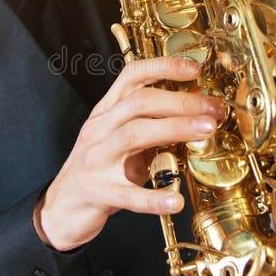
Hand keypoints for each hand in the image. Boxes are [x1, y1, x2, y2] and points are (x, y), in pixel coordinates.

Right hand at [34, 57, 224, 250]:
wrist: (61, 207)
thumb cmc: (99, 169)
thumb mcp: (121, 139)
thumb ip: (152, 125)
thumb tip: (198, 116)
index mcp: (106, 112)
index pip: (132, 76)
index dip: (163, 67)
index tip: (195, 69)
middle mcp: (98, 129)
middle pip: (139, 102)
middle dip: (181, 101)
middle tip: (214, 108)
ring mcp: (95, 160)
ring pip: (134, 135)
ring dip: (174, 129)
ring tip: (206, 131)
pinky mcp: (97, 192)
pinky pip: (128, 194)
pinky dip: (153, 197)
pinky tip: (175, 201)